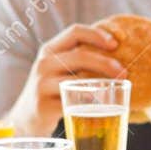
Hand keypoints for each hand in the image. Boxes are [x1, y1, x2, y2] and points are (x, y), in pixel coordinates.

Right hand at [9, 24, 123, 134]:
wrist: (26, 118)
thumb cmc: (53, 90)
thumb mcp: (59, 69)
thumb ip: (80, 59)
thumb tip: (120, 52)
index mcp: (50, 50)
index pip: (75, 32)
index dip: (97, 34)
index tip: (116, 43)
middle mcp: (44, 64)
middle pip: (80, 56)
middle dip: (106, 63)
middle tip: (124, 72)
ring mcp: (42, 85)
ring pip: (77, 80)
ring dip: (102, 84)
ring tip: (118, 88)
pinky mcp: (44, 106)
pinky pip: (72, 102)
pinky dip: (90, 102)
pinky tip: (102, 103)